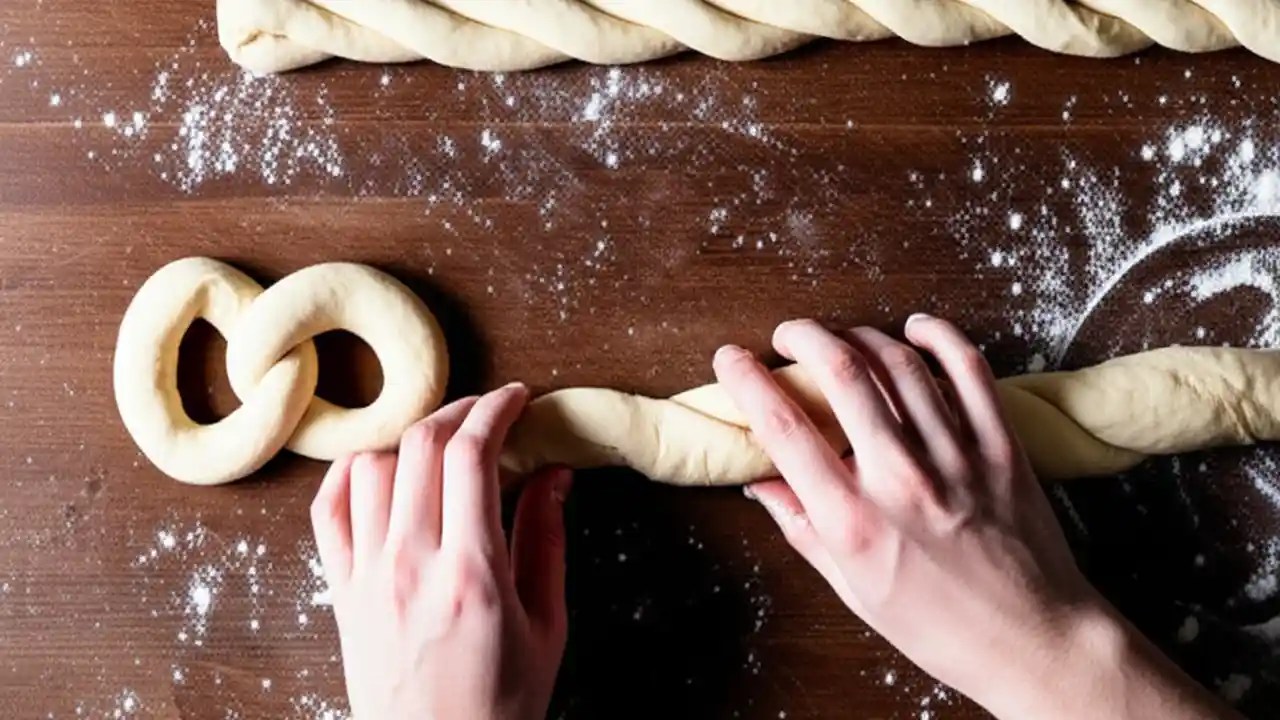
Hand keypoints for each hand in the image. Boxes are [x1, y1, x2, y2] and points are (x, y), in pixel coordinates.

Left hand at [310, 383, 572, 719]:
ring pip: (370, 465)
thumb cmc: (500, 703)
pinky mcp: (341, 591)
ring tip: (441, 445)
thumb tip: (554, 474)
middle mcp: (411, 565)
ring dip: (409, 439)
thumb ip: (547, 541)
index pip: (472, 456)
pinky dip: (351, 473)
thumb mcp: (547, 625)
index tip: (517, 398)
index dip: (496, 409)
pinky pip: (328, 508)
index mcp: (472, 574)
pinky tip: (382, 469)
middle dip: (459, 410)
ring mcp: (367, 576)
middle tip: (487, 411)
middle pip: (421, 445)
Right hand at [714, 316, 1236, 719]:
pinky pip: (969, 372)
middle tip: (788, 336)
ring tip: (843, 338)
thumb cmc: (940, 627)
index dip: (747, 382)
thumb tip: (763, 483)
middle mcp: (900, 480)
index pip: (784, 429)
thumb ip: (804, 529)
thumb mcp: (853, 590)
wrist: (1033, 642)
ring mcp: (955, 458)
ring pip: (899, 363)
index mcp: (853, 521)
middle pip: (840, 374)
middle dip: (802, 337)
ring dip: (861, 336)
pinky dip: (939, 338)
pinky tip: (917, 329)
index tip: (731, 360)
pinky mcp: (1001, 447)